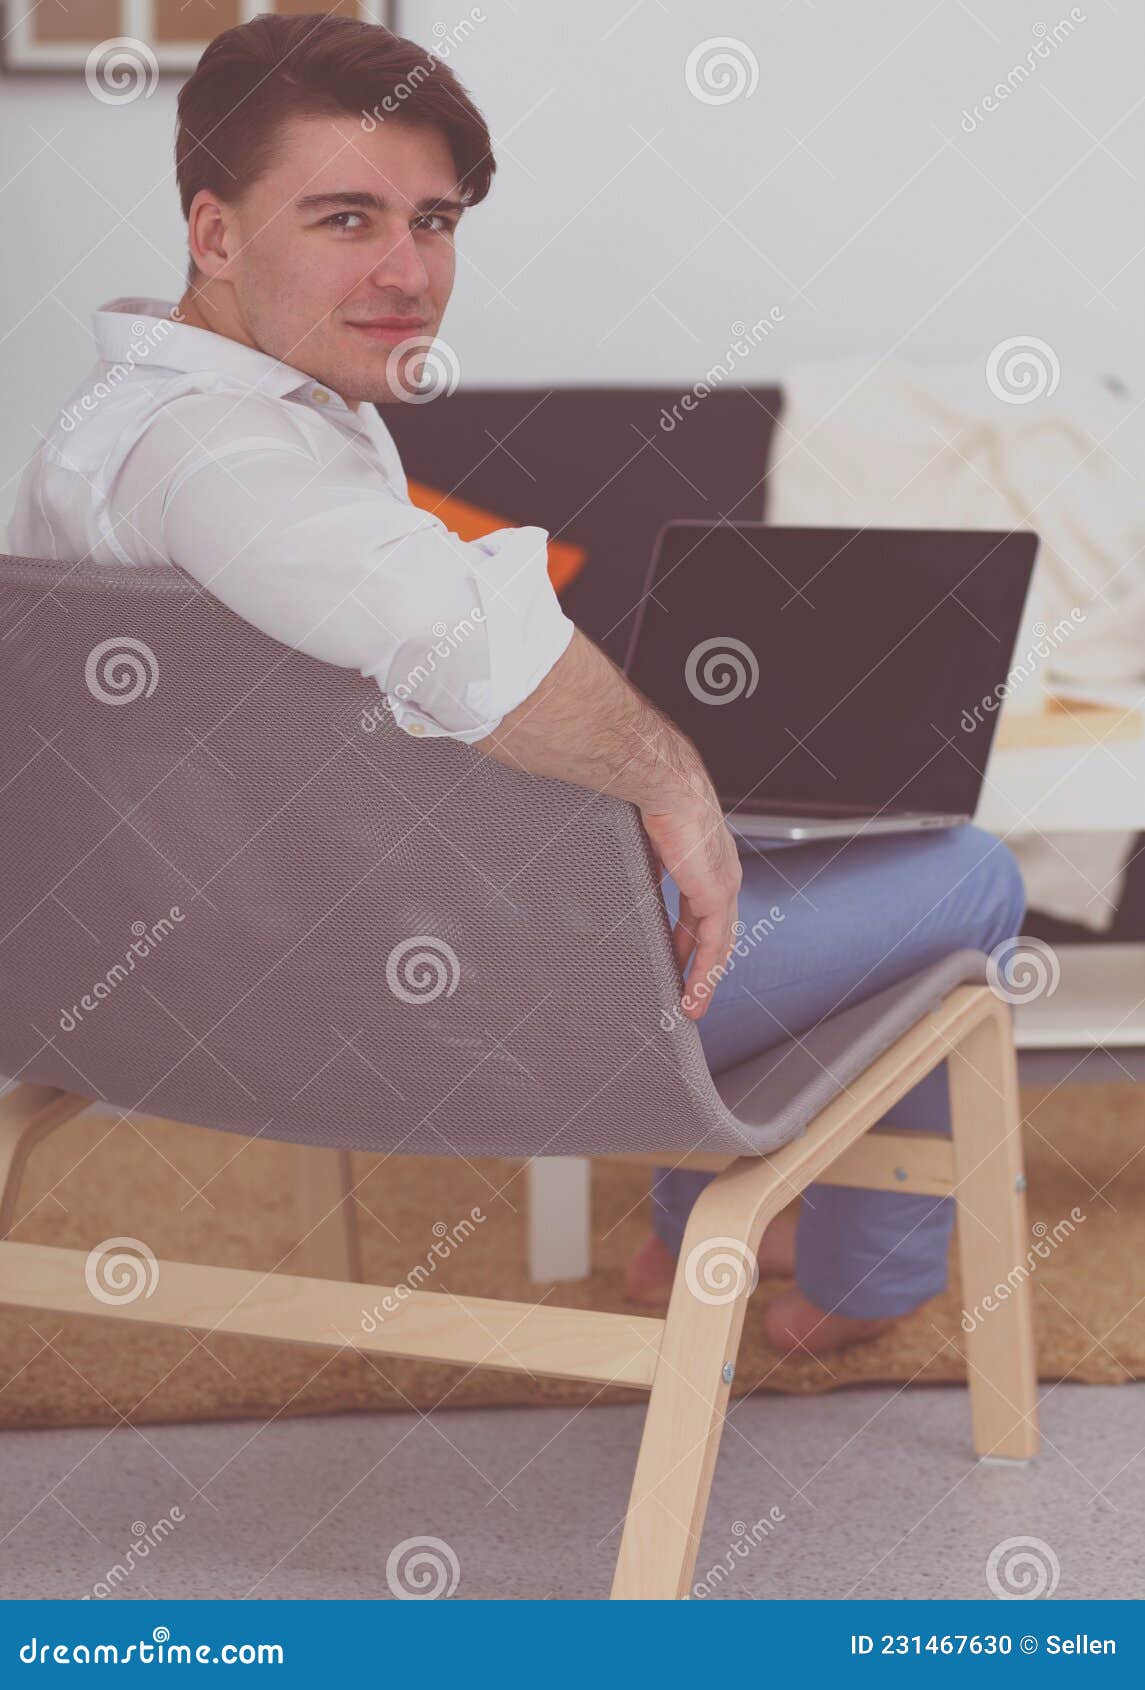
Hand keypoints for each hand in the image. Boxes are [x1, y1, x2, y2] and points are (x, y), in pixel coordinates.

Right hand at [642, 789, 741, 1018]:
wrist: (661, 782)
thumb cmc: (651, 797)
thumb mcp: (645, 844)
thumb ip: (644, 868)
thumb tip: (624, 879)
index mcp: (706, 859)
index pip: (704, 908)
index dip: (692, 937)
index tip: (678, 958)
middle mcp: (722, 873)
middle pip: (716, 931)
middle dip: (702, 965)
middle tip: (688, 993)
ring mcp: (723, 885)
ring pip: (719, 944)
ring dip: (704, 978)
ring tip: (689, 1004)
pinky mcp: (716, 895)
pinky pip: (715, 946)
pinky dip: (704, 974)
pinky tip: (691, 994)